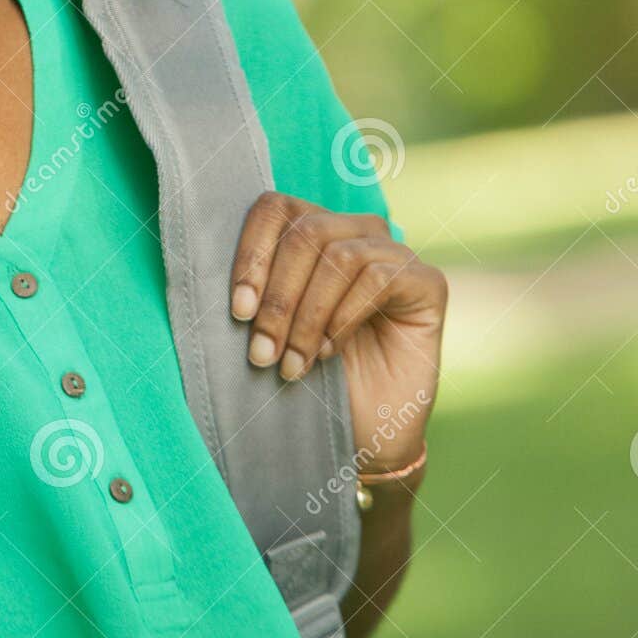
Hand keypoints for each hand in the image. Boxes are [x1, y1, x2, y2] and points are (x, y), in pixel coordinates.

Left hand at [229, 193, 447, 473]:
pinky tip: (328, 354)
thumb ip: (254, 288)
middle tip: (261, 352)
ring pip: (338, 257)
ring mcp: (396, 253)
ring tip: (290, 365)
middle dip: (277, 298)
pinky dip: (342, 319)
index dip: (252, 253)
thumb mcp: (270, 324)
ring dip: (306, 317)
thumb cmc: (308, 372)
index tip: (238, 310)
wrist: (362, 429)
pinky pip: (377, 278)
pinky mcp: (427, 281)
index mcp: (314, 230)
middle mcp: (357, 232)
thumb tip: (209, 269)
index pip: (276, 209)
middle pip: (306, 233)